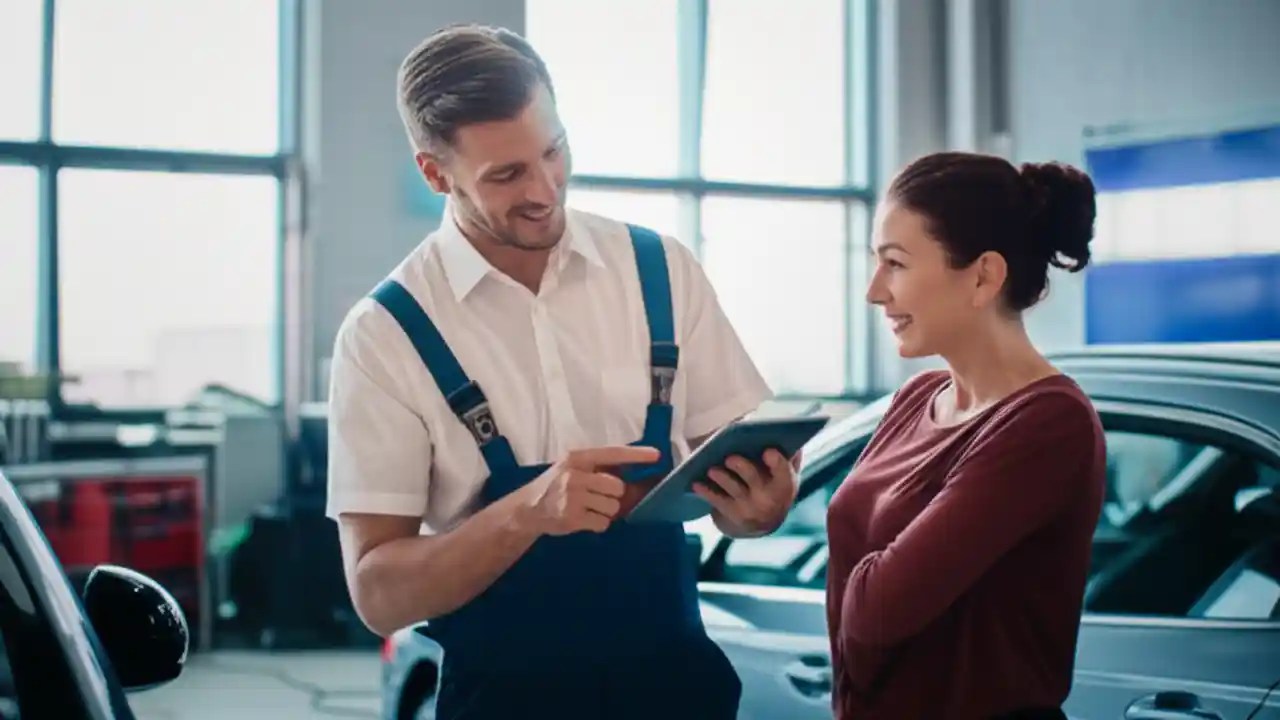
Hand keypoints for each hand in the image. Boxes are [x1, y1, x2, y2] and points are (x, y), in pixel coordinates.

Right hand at [522, 446, 661, 535]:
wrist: (528, 508)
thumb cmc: (556, 484)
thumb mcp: (572, 467)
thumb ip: (597, 466)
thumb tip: (632, 467)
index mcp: (577, 458)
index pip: (612, 453)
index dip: (636, 454)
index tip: (656, 455)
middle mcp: (575, 475)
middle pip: (617, 487)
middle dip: (613, 495)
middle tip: (598, 496)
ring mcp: (573, 498)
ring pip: (613, 507)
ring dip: (606, 511)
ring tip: (589, 508)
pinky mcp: (572, 519)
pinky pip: (603, 523)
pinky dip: (598, 523)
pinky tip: (584, 519)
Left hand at [693, 449, 797, 536]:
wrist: (762, 522)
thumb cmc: (772, 486)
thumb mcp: (784, 474)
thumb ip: (786, 455)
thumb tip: (781, 430)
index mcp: (784, 483)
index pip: (783, 471)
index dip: (777, 463)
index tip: (768, 451)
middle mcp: (768, 498)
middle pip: (754, 478)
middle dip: (742, 467)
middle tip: (730, 458)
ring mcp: (749, 507)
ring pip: (733, 489)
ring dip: (722, 478)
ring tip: (711, 470)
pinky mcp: (731, 514)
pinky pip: (717, 501)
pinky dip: (706, 492)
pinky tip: (696, 483)